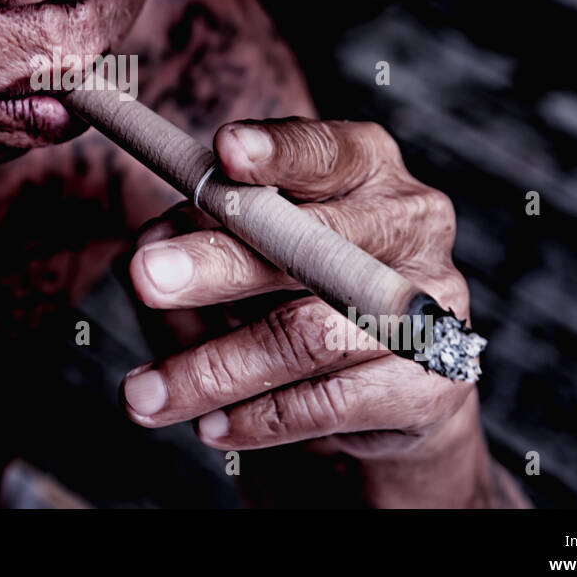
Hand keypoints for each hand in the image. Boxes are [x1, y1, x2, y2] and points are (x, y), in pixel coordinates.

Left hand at [121, 117, 521, 506]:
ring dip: (214, 368)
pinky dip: (258, 417)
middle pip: (310, 243)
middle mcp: (412, 224)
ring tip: (144, 394)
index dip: (277, 151)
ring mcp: (431, 304)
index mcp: (366, 166)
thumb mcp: (243, 244)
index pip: (324, 150)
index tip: (224, 151)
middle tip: (145, 278)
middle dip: (219, 263)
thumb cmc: (296, 286)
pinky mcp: (432, 383)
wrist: (383, 385)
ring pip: (309, 335)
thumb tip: (150, 248)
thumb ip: (198, 232)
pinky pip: (331, 402)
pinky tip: (210, 426)